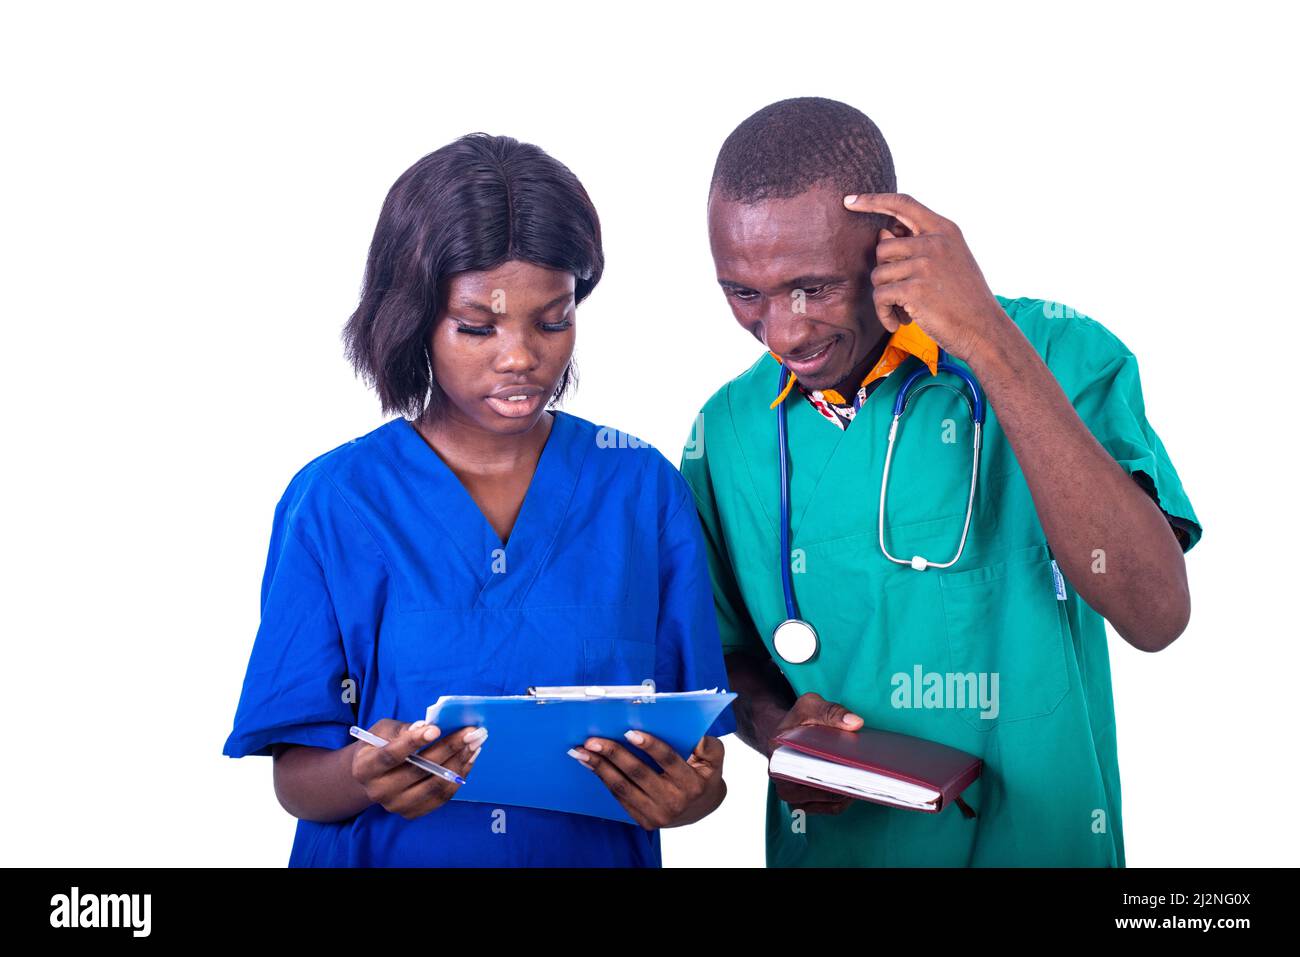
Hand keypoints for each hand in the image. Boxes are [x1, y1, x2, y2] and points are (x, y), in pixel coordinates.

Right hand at [350, 718, 485, 819]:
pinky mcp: (412, 813)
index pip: (391, 755)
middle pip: (418, 770)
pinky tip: (468, 760)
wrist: (371, 776)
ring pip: (433, 786)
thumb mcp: (382, 730)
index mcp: (365, 768)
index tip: (436, 728)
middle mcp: (378, 791)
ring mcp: (396, 805)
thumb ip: (402, 729)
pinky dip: (458, 778)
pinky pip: (441, 797)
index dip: (413, 742)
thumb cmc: (380, 745)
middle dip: (448, 749)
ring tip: (475, 745)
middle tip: (470, 733)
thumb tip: (426, 726)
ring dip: (458, 764)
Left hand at [569, 731, 725, 829]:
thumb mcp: (714, 759)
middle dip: (613, 754)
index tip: (630, 732)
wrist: (701, 809)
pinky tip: (592, 765)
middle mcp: (674, 802)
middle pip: (638, 774)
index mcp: (692, 784)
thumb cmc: (704, 776)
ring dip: (600, 768)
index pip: (668, 760)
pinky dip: (604, 779)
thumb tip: (693, 733)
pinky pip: (620, 798)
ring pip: (623, 788)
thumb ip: (708, 744)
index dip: (650, 746)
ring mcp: (657, 815)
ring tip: (582, 752)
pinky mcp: (644, 821)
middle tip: (593, 740)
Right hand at [768, 692, 863, 814]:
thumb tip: (856, 723)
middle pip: (823, 790)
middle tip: (873, 770)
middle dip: (849, 780)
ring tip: (871, 775)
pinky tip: (862, 781)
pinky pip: (835, 807)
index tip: (858, 762)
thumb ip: (830, 711)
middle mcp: (783, 785)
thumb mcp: (809, 705)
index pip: (810, 771)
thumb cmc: (797, 721)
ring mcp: (795, 799)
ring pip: (832, 802)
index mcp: (779, 760)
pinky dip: (850, 796)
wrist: (785, 735)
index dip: (836, 769)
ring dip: (853, 790)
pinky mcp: (809, 805)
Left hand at [844, 192, 1010, 362]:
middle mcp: (935, 242)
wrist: (984, 329)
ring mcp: (925, 265)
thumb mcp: (948, 260)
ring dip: (885, 297)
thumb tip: (882, 233)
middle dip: (886, 273)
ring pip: (878, 274)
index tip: (850, 201)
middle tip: (903, 293)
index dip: (873, 200)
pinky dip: (884, 314)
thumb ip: (917, 245)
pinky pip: (880, 297)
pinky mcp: (915, 290)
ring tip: (905, 309)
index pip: (903, 203)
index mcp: (944, 229)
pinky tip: (899, 322)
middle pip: (883, 247)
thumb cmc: (963, 297)